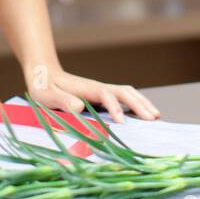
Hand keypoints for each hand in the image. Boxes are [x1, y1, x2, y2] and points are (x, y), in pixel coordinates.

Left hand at [27, 68, 159, 121]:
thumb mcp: (46, 95)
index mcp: (86, 89)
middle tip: (153, 119)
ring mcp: (101, 90)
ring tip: (156, 116)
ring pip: (127, 93)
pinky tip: (144, 114)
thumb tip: (78, 106)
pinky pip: (124, 97)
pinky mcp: (101, 96)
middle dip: (139, 104)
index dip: (115, 108)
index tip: (123, 123)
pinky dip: (137, 103)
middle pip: (124, 91)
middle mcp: (98, 87)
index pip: (106, 96)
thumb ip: (60, 100)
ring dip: (142, 102)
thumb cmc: (43, 87)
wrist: (43, 74)